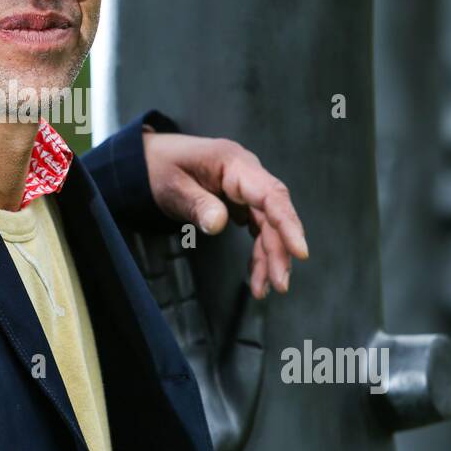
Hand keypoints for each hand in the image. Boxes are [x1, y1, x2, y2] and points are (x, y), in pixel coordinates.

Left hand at [142, 130, 307, 298]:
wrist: (149, 160)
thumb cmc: (160, 168)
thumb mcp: (172, 187)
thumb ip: (197, 204)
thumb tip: (219, 224)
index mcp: (234, 163)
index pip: (271, 194)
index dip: (288, 223)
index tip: (300, 251)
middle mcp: (246, 175)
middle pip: (273, 214)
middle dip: (278, 251)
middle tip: (279, 285)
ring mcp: (245, 189)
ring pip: (268, 225)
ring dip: (269, 256)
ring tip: (264, 289)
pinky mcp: (240, 201)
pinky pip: (258, 227)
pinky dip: (258, 251)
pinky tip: (256, 273)